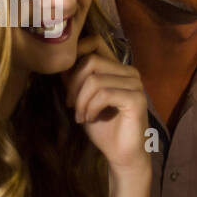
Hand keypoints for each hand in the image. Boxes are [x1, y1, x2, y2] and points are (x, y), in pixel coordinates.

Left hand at [62, 34, 150, 174]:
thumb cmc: (103, 127)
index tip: (66, 79)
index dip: (77, 53)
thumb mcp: (82, 98)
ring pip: (95, 79)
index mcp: (118, 68)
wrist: (121, 154)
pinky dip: (91, 107)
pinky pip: (104, 94)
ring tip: (81, 116)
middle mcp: (130, 72)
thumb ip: (75, 79)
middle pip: (91, 60)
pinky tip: (90, 118)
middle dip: (73, 84)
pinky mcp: (136, 99)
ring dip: (81, 100)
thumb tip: (60, 61)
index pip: (96, 42)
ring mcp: (135, 84)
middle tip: (71, 105)